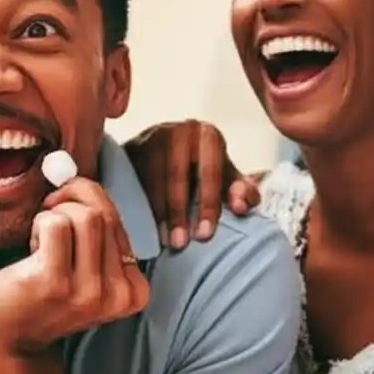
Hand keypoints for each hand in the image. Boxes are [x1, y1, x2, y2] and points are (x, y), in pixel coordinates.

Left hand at [0, 178, 149, 354]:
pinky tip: (30, 251)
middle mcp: (118, 295)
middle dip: (71, 199)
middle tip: (48, 207)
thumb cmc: (45, 293)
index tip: (66, 218)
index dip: (89, 204)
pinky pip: (54, 224)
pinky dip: (39, 225)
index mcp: (134, 291)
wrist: (9, 340)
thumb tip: (72, 170)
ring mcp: (88, 292)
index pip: (119, 220)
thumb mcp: (87, 267)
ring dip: (55, 215)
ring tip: (41, 239)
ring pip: (84, 216)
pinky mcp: (55, 283)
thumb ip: (97, 229)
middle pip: (103, 213)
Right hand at [124, 119, 259, 249]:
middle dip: (179, 211)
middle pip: (177, 174)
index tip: (205, 235)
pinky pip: (132, 176)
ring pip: (152, 176)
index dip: (208, 204)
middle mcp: (180, 130)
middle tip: (180, 243)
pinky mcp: (131, 146)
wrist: (165, 152)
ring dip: (157, 211)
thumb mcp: (225, 177)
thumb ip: (240, 191)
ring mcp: (152, 136)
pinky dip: (138, 202)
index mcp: (208, 136)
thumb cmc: (202, 169)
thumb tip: (242, 206)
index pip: (210, 171)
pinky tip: (143, 224)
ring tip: (162, 240)